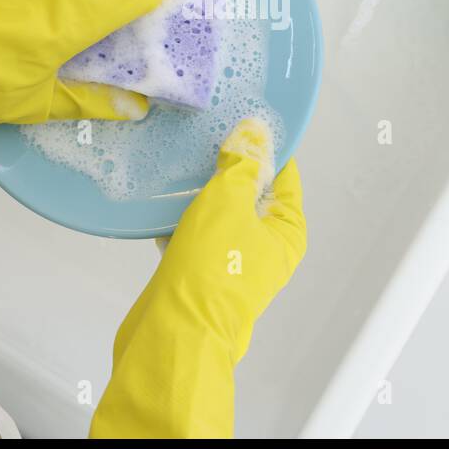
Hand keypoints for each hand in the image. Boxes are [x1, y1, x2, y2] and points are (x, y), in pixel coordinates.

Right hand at [90, 118, 306, 437]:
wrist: (173, 331)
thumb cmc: (211, 266)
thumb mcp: (229, 201)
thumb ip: (243, 163)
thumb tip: (254, 132)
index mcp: (287, 233)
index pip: (284, 174)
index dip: (265, 144)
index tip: (241, 117)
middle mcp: (267, 250)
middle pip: (251, 192)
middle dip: (229, 167)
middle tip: (205, 135)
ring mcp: (233, 264)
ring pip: (220, 214)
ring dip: (201, 193)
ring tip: (180, 164)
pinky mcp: (201, 274)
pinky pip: (195, 235)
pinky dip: (182, 219)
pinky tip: (161, 203)